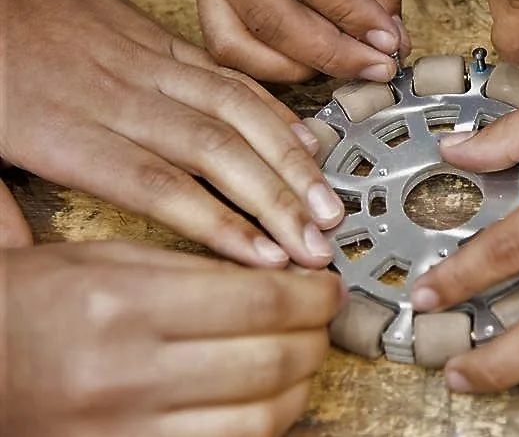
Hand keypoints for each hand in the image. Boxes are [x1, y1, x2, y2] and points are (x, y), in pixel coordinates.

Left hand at [0, 0, 343, 267]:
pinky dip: (276, 111)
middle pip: (212, 151)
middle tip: (320, 243)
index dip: (218, 223)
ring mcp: (149, 65)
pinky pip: (231, 78)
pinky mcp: (166, 43)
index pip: (156, 184)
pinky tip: (309, 141)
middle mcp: (118, 98)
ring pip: (235, 111)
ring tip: (330, 200)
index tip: (267, 260)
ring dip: (291, 158)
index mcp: (62, 130)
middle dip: (276, 200)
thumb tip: (17, 264)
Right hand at [1, 241, 343, 435]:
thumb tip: (282, 276)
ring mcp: (130, 428)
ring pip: (261, 416)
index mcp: (124, 303)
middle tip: (322, 319)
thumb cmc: (31, 304)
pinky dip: (263, 423)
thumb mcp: (107, 259)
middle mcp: (130, 372)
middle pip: (272, 360)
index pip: (261, 302)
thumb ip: (197, 267)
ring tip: (303, 358)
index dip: (313, 296)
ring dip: (301, 384)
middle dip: (316, 337)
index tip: (326, 288)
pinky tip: (268, 397)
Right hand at [182, 0, 409, 83]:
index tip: (390, 44)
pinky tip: (309, 61)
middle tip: (377, 67)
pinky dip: (268, 64)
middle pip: (272, 16)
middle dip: (332, 53)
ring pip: (242, 39)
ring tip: (347, 64)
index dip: (352, 19)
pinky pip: (226, 42)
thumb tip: (387, 41)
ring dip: (300, 65)